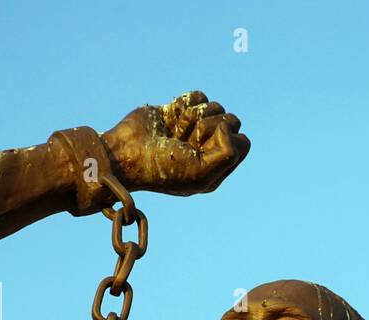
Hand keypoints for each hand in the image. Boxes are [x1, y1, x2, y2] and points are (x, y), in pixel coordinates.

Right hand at [101, 91, 249, 195]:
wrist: (126, 154)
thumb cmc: (162, 170)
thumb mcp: (201, 174)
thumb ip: (228, 154)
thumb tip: (227, 126)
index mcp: (218, 166)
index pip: (242, 142)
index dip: (226, 140)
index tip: (203, 148)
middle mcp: (210, 147)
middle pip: (231, 120)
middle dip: (208, 127)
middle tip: (187, 141)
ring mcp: (195, 127)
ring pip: (215, 106)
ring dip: (192, 117)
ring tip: (175, 133)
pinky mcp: (181, 110)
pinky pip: (198, 96)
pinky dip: (184, 104)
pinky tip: (170, 120)